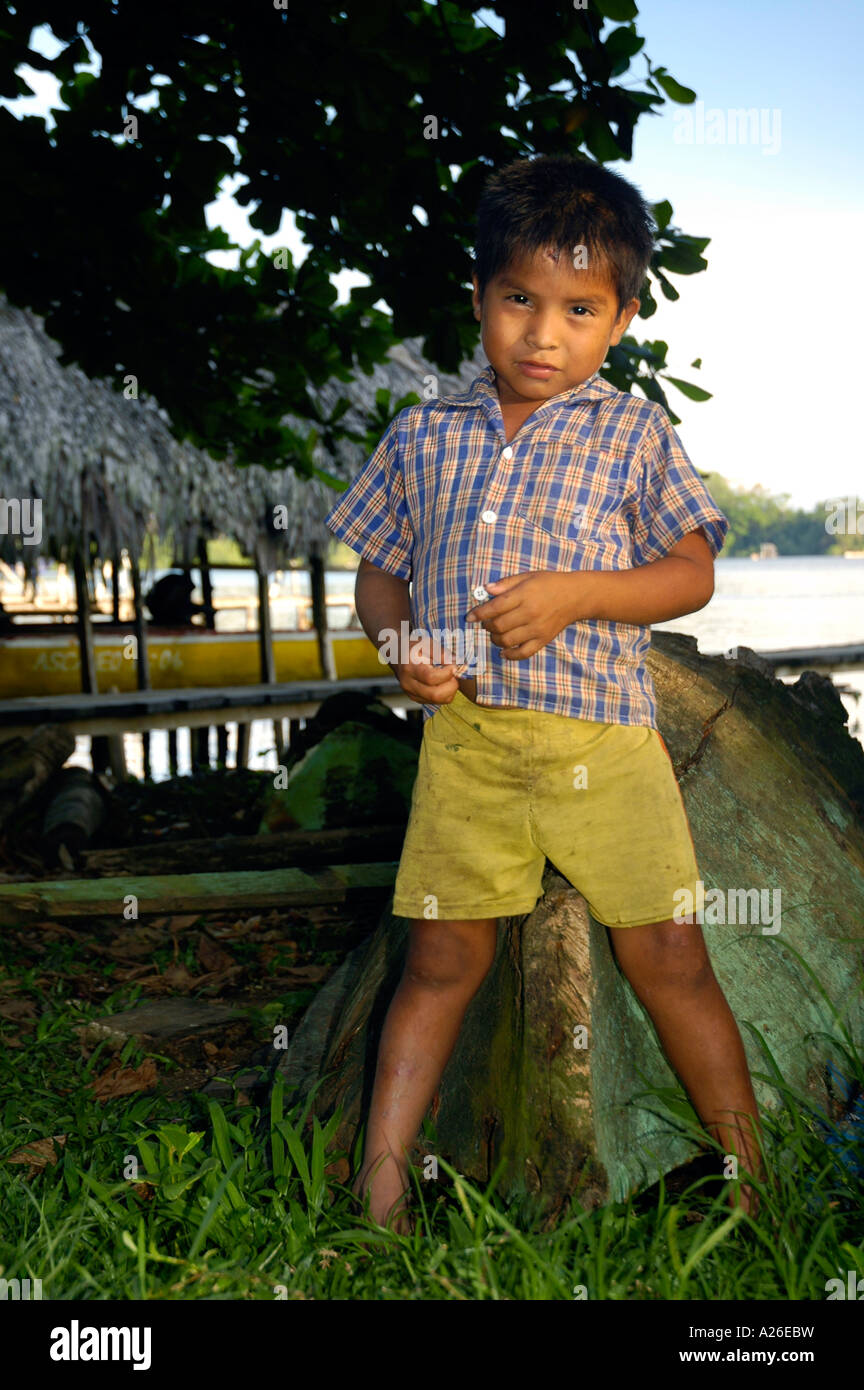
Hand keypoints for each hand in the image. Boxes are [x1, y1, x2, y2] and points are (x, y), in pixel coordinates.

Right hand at [391, 631, 459, 703]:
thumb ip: (440, 652)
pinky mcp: (417, 699)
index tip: (453, 666)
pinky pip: (437, 702)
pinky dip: (445, 694)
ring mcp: (412, 694)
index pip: (430, 678)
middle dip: (451, 685)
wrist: (396, 656)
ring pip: (438, 700)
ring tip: (449, 677)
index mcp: (409, 668)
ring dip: (450, 690)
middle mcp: (409, 684)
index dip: (446, 673)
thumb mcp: (425, 643)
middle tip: (454, 674)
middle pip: (435, 694)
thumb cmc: (412, 648)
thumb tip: (454, 661)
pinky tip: (443, 682)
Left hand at [466, 570, 596, 659]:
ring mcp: (537, 629)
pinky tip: (504, 651)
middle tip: (486, 623)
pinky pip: (523, 653)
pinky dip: (510, 655)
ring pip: (507, 641)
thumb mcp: (527, 577)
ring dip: (495, 639)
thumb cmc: (549, 583)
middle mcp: (530, 613)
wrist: (576, 596)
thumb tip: (485, 589)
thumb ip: (506, 584)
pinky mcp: (543, 639)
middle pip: (499, 626)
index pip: (495, 607)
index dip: (479, 613)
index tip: (469, 617)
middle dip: (486, 626)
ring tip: (495, 633)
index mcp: (524, 595)